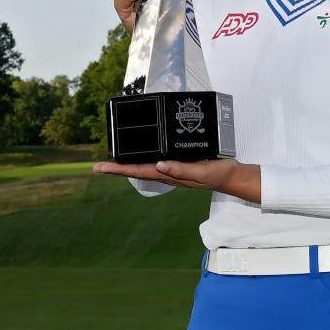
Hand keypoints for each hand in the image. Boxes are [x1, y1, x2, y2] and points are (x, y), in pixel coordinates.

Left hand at [93, 157, 260, 204]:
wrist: (231, 175)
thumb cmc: (217, 173)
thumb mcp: (201, 172)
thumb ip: (181, 170)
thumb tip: (159, 165)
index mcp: (169, 174)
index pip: (138, 171)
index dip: (119, 169)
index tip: (101, 168)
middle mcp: (166, 172)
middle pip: (136, 169)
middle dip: (117, 168)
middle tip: (97, 167)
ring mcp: (171, 169)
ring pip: (143, 166)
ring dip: (127, 164)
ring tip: (112, 162)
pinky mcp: (177, 163)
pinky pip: (155, 161)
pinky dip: (143, 157)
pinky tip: (140, 154)